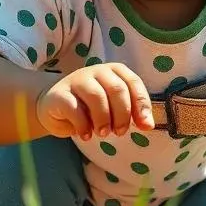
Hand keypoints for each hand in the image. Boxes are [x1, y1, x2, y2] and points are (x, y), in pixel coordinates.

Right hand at [36, 63, 153, 140]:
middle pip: (117, 89)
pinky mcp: (60, 94)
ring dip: (103, 119)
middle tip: (119, 132)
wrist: (56, 107)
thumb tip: (149, 125)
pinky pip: (74, 108)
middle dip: (122, 114)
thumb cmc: (91, 107)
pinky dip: (83, 125)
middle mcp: (97, 71)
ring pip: (96, 96)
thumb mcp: (114, 107)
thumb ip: (133, 113)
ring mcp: (77, 80)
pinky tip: (85, 135)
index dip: (142, 105)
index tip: (145, 126)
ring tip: (102, 133)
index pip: (134, 83)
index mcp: (114, 71)